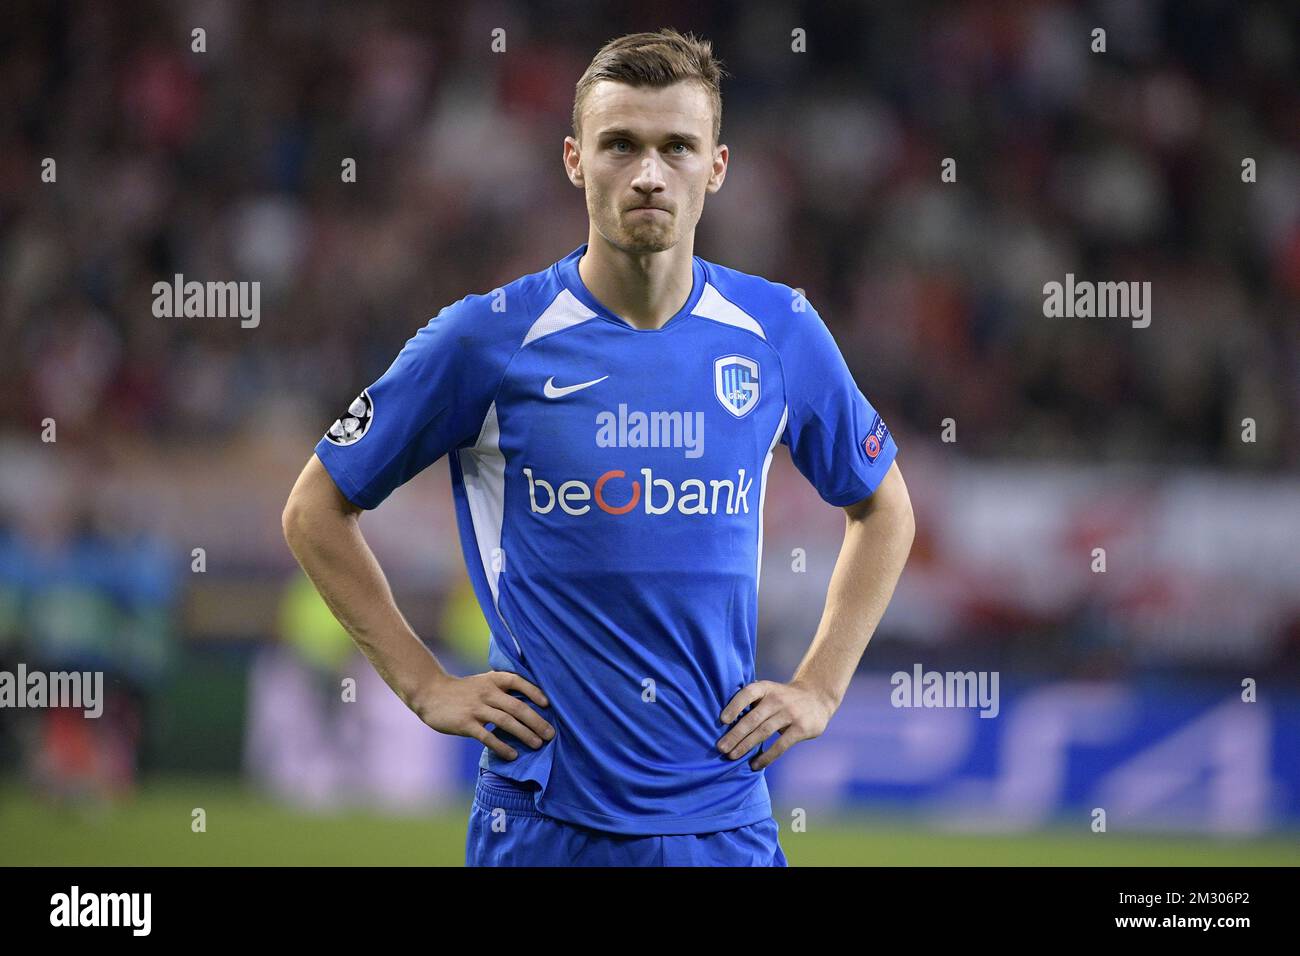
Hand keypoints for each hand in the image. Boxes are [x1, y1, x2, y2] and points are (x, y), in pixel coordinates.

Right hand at [415, 671, 554, 759]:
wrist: (431, 693)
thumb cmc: (463, 690)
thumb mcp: (483, 682)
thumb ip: (503, 689)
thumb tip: (531, 704)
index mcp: (493, 680)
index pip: (518, 682)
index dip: (535, 692)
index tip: (548, 705)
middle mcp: (487, 692)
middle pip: (517, 707)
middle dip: (536, 721)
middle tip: (550, 734)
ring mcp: (476, 708)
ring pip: (506, 722)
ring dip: (524, 734)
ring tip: (537, 744)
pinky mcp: (466, 724)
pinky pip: (488, 737)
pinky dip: (502, 747)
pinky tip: (513, 755)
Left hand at [717, 679, 834, 770]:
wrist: (817, 697)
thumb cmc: (783, 698)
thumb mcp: (769, 691)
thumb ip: (751, 702)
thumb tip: (723, 723)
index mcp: (766, 688)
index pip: (748, 694)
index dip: (734, 706)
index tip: (722, 721)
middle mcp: (777, 699)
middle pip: (753, 718)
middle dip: (735, 734)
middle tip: (721, 748)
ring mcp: (790, 713)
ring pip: (764, 732)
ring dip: (746, 746)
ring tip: (732, 756)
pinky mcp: (801, 728)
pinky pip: (780, 745)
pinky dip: (766, 757)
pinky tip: (754, 765)